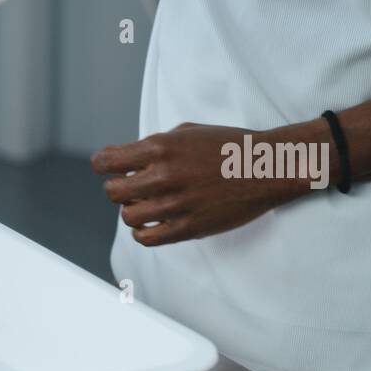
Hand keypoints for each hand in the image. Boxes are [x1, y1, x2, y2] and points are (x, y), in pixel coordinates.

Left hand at [91, 122, 323, 245]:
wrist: (268, 167)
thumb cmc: (228, 146)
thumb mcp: (187, 132)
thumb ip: (152, 145)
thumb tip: (121, 157)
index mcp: (161, 147)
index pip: (107, 161)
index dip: (102, 165)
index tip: (107, 167)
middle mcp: (164, 175)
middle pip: (112, 191)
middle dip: (118, 188)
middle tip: (131, 186)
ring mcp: (175, 204)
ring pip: (127, 216)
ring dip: (132, 210)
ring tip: (146, 204)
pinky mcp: (188, 228)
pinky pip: (146, 238)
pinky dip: (143, 231)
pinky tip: (152, 222)